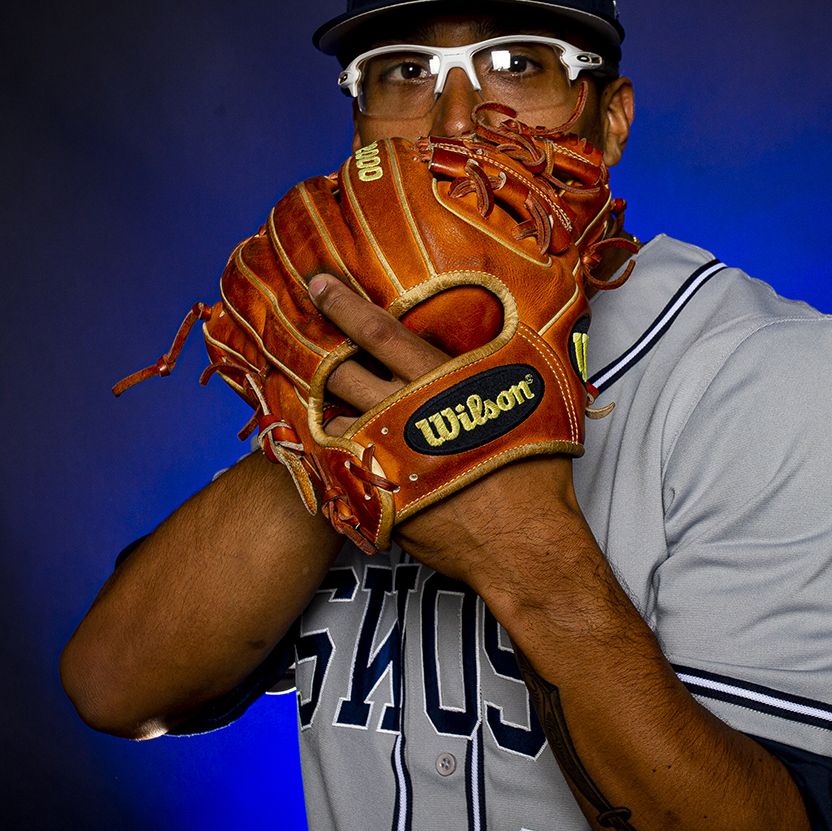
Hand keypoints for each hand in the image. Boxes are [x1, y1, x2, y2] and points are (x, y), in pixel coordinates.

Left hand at [306, 274, 593, 592]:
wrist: (524, 545)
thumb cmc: (537, 474)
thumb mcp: (536, 402)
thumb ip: (515, 362)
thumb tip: (526, 327)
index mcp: (442, 382)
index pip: (379, 331)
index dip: (343, 304)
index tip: (318, 285)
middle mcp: (404, 413)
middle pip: (341, 371)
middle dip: (314, 350)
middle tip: (295, 334)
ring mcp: (385, 457)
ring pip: (332, 420)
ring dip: (323, 407)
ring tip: (314, 397)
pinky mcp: (376, 496)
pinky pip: (336, 468)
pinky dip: (329, 455)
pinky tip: (327, 449)